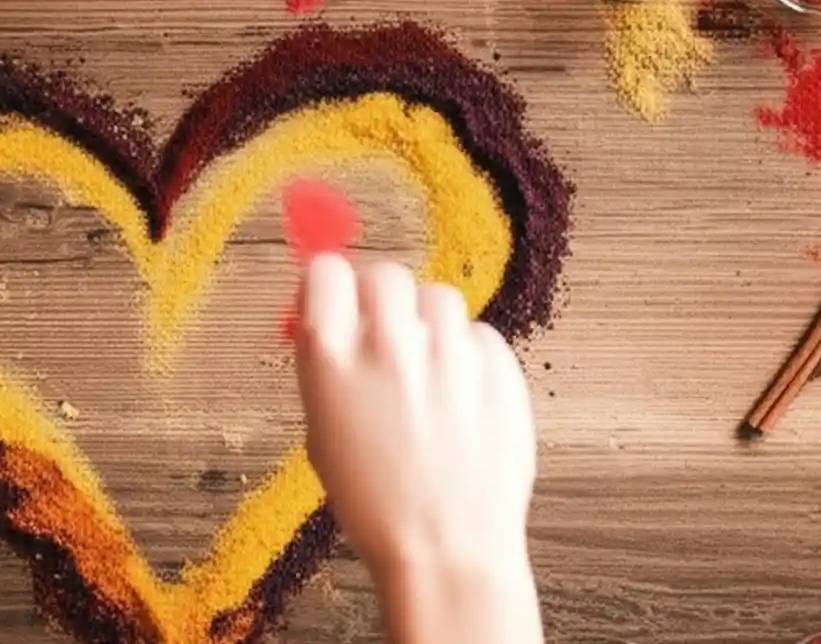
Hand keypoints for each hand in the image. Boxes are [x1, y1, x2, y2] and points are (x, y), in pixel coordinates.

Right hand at [296, 255, 540, 643]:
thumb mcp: (321, 432)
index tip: (334, 299)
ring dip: (427, 322)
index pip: (325, 271)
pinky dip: (468, 353)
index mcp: (331, 358)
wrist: (446, 549)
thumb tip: (327, 319)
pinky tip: (460, 395)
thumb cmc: (375, 504)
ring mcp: (449, 351)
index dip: (329, 285)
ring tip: (427, 369)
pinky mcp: (499, 366)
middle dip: (379, 297)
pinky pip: (479, 334)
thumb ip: (326, 367)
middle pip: (384, 273)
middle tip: (382, 331)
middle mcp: (389, 343)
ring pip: (437, 297)